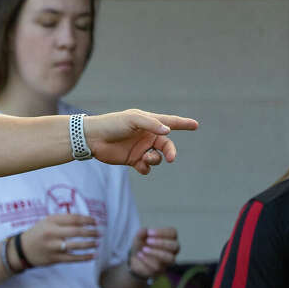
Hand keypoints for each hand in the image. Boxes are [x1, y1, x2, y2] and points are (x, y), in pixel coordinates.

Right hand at [18, 214, 99, 266]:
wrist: (22, 250)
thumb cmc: (38, 233)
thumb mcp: (46, 222)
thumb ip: (63, 220)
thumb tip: (84, 220)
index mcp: (50, 222)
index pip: (73, 219)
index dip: (87, 220)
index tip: (95, 222)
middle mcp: (51, 234)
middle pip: (76, 232)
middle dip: (91, 232)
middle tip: (99, 233)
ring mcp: (53, 247)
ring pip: (76, 246)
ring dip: (89, 244)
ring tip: (97, 243)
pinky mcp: (54, 259)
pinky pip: (73, 258)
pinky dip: (84, 257)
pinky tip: (93, 255)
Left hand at [83, 110, 198, 174]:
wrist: (92, 138)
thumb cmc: (111, 124)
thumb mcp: (132, 120)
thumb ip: (151, 124)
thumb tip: (167, 131)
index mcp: (148, 123)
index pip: (170, 122)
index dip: (183, 124)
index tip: (196, 125)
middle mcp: (147, 136)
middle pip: (166, 145)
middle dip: (170, 152)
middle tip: (171, 158)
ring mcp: (140, 148)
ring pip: (157, 157)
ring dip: (155, 159)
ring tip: (145, 158)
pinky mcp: (132, 160)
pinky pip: (146, 167)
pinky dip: (146, 168)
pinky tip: (140, 165)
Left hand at [127, 226, 178, 279]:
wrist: (134, 260)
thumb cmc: (141, 245)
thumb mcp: (139, 237)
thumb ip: (142, 233)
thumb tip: (145, 230)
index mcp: (169, 239)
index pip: (173, 233)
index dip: (162, 232)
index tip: (149, 232)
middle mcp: (172, 251)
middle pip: (175, 246)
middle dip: (162, 243)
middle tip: (148, 241)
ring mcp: (167, 262)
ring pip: (170, 258)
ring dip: (156, 253)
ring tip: (144, 249)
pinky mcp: (160, 271)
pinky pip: (157, 267)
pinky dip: (147, 260)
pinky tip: (139, 255)